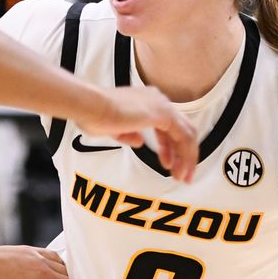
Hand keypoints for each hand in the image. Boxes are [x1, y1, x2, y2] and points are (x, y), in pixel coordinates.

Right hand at [75, 85, 197, 182]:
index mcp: (146, 100)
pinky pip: (184, 137)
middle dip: (183, 154)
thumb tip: (139, 141)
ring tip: (182, 177)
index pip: (168, 125)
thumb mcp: (113, 129)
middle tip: (180, 174)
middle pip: (181, 129)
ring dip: (187, 158)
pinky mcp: (163, 114)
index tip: (167, 164)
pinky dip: (185, 155)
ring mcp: (162, 106)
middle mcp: (158, 100)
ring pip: (187, 134)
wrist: (90, 107)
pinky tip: (179, 169)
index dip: (169, 147)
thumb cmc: (93, 115)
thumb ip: (128, 134)